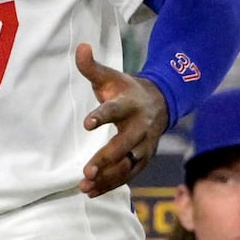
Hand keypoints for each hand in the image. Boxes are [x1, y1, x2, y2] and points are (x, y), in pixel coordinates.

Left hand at [76, 43, 167, 196]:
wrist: (160, 102)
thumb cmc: (125, 90)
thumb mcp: (109, 77)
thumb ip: (91, 66)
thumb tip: (80, 46)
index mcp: (130, 104)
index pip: (115, 110)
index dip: (101, 116)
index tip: (86, 123)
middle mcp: (140, 127)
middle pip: (124, 145)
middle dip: (106, 158)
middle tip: (86, 171)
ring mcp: (144, 145)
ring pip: (127, 165)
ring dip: (108, 177)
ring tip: (85, 185)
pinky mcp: (144, 158)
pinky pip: (128, 175)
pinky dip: (112, 184)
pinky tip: (92, 192)